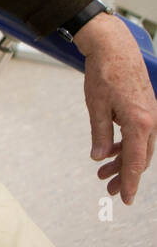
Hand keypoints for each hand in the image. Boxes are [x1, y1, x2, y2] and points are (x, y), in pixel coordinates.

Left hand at [76, 13, 156, 204]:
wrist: (115, 47)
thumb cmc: (104, 73)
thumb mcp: (96, 105)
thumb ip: (100, 134)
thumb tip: (99, 157)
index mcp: (140, 122)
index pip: (135, 161)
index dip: (130, 182)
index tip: (125, 198)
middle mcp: (150, 121)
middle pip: (140, 157)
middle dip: (125, 175)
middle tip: (109, 189)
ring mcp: (149, 114)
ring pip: (139, 147)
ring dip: (123, 161)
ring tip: (103, 172)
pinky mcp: (144, 109)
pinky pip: (137, 134)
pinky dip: (125, 145)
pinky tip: (110, 151)